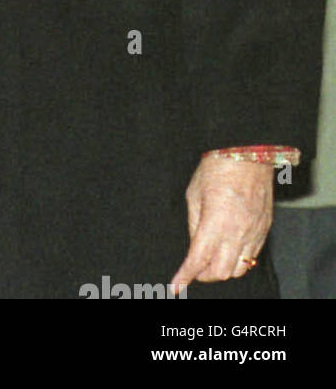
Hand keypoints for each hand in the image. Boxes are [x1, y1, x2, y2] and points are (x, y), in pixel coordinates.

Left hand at [170, 153, 272, 293]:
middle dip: (205, 275)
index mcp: (216, 223)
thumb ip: (194, 223)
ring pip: (240, 268)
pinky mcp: (265, 229)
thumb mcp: (193, 194)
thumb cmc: (216, 169)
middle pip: (222, 272)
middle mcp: (238, 233)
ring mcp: (254, 232)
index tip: (176, 286)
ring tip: (210, 260)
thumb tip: (194, 245)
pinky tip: (228, 249)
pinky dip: (239, 258)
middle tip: (193, 270)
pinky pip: (253, 254)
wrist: (246, 154)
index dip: (186, 275)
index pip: (198, 260)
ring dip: (223, 269)